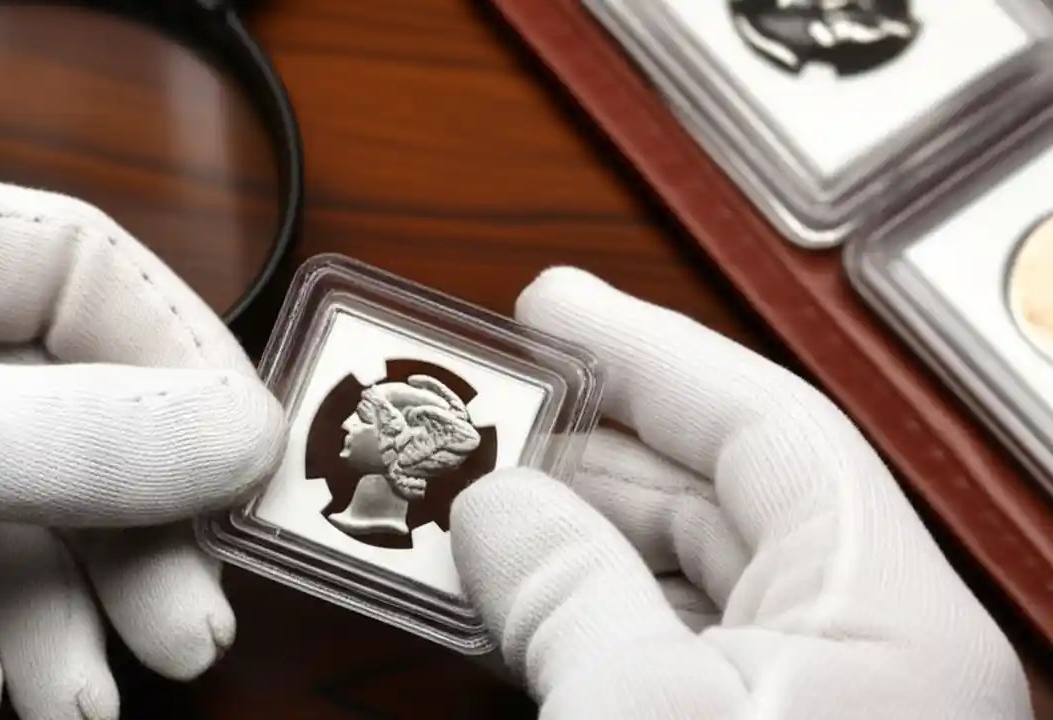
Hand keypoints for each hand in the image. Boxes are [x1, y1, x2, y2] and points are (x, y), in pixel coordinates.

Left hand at [0, 165, 284, 719]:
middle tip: (190, 623)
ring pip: (20, 511)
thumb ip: (75, 435)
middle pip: (73, 412)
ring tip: (88, 699)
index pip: (86, 272)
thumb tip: (237, 435)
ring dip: (63, 613)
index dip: (179, 362)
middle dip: (131, 530)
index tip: (245, 463)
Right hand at [451, 268, 1032, 718]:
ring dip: (578, 540)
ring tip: (483, 508)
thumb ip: (568, 594)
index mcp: (891, 624)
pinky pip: (664, 654)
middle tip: (495, 413)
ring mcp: (808, 709)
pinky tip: (518, 609)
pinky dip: (587, 620)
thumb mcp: (641, 713)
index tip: (558, 305)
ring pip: (685, 582)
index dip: (653, 349)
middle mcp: (864, 658)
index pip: (772, 427)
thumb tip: (500, 506)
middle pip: (723, 497)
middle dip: (596, 446)